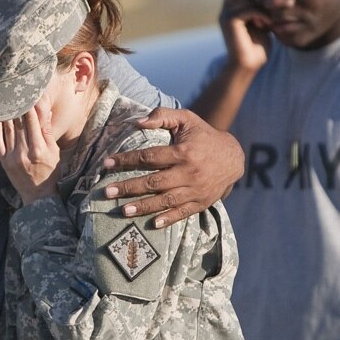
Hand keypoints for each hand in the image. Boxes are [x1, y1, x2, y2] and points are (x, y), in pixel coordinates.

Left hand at [0, 98, 60, 205]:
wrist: (38, 196)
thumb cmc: (50, 172)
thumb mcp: (54, 152)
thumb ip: (48, 132)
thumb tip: (44, 112)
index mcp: (38, 149)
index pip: (32, 122)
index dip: (29, 107)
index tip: (27, 95)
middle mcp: (23, 152)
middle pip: (19, 124)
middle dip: (17, 108)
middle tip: (14, 93)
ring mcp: (12, 157)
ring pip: (8, 130)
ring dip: (7, 115)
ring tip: (6, 101)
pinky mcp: (4, 161)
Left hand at [102, 107, 243, 227]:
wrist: (233, 157)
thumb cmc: (203, 135)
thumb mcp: (186, 118)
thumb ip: (162, 115)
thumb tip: (137, 122)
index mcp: (183, 152)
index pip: (149, 157)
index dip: (126, 160)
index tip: (106, 163)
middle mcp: (189, 172)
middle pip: (154, 182)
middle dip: (128, 187)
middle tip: (107, 192)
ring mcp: (196, 190)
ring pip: (166, 200)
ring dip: (143, 207)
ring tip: (123, 211)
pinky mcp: (201, 202)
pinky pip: (183, 213)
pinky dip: (168, 219)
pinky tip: (152, 223)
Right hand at [219, 0, 270, 71]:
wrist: (247, 65)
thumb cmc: (257, 47)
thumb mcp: (260, 23)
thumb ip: (259, 9)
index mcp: (231, 11)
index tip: (264, 1)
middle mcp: (226, 11)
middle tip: (269, 8)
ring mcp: (226, 16)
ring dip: (260, 6)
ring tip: (267, 20)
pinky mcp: (229, 22)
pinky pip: (248, 8)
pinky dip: (260, 15)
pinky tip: (265, 25)